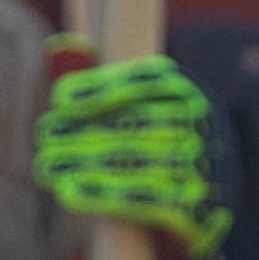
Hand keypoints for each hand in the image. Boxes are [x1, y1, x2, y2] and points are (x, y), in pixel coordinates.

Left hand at [35, 51, 235, 259]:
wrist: (213, 205)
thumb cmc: (165, 149)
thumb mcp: (150, 111)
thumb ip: (106, 85)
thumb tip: (57, 47)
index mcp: (192, 96)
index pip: (149, 81)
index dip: (104, 86)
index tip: (60, 98)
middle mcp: (206, 129)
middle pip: (138, 124)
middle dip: (85, 129)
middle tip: (44, 135)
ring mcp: (207, 171)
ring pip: (138, 162)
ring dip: (85, 163)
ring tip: (46, 166)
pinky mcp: (201, 212)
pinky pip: (147, 200)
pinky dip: (104, 194)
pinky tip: (69, 191)